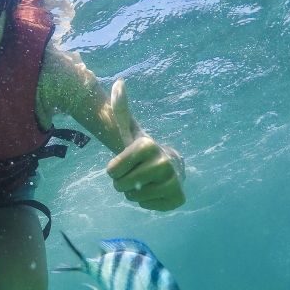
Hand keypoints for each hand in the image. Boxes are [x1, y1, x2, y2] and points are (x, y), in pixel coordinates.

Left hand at [106, 79, 184, 210]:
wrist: (170, 165)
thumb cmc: (142, 150)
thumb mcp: (129, 131)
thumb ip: (120, 109)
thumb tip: (118, 82)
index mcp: (147, 144)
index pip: (111, 171)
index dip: (114, 170)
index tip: (126, 162)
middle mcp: (163, 161)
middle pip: (120, 186)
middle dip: (122, 182)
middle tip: (135, 173)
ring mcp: (173, 180)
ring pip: (133, 197)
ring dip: (134, 192)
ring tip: (146, 180)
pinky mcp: (178, 198)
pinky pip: (147, 207)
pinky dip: (148, 202)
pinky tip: (156, 190)